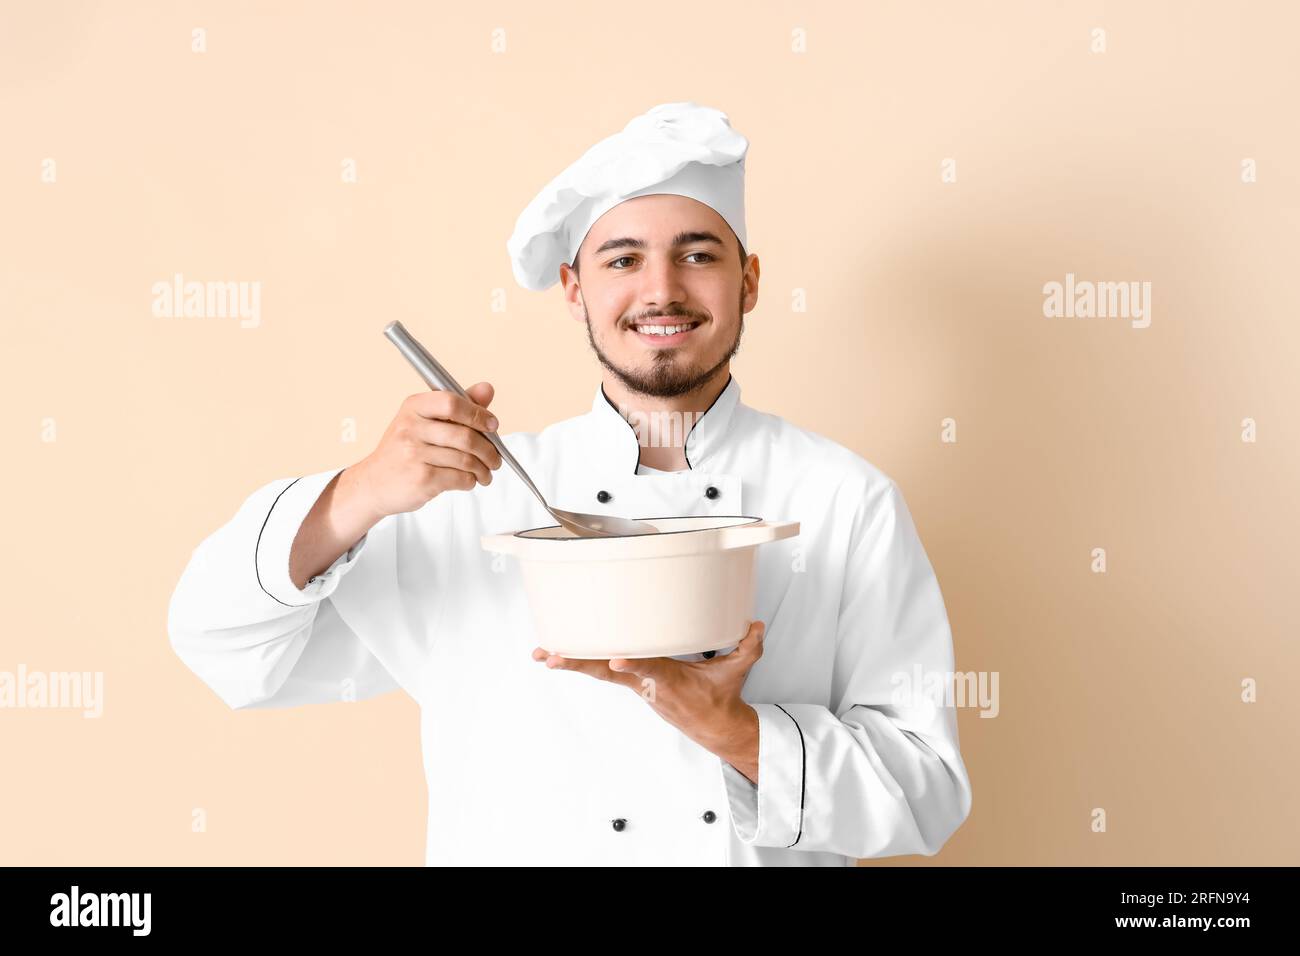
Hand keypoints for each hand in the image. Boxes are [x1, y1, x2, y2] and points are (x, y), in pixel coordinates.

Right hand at [342, 382, 503, 520]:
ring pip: (466, 460)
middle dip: (488, 450)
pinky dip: (471, 481)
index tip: (492, 425)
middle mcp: (410, 428)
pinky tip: (469, 481)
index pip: (452, 402)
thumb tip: (487, 389)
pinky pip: (460, 478)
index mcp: (413, 407)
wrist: (374, 484)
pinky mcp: (421, 479)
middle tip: (495, 458)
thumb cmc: (405, 450)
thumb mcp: (424, 422)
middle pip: (465, 435)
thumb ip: (458, 406)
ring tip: (485, 473)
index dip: (478, 414)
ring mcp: (414, 454)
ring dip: (483, 469)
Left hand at [532, 621, 765, 778]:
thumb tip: (756, 624)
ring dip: (571, 662)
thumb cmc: (722, 697)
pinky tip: (560, 653)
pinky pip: (604, 671)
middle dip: (579, 663)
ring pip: (600, 672)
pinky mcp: (634, 684)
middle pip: (609, 673)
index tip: (615, 660)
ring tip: (543, 654)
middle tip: (550, 656)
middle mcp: (649, 684)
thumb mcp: (739, 671)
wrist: (715, 729)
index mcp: (672, 680)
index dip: (634, 665)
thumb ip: (748, 646)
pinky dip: (582, 661)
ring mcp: (638, 685)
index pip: (651, 669)